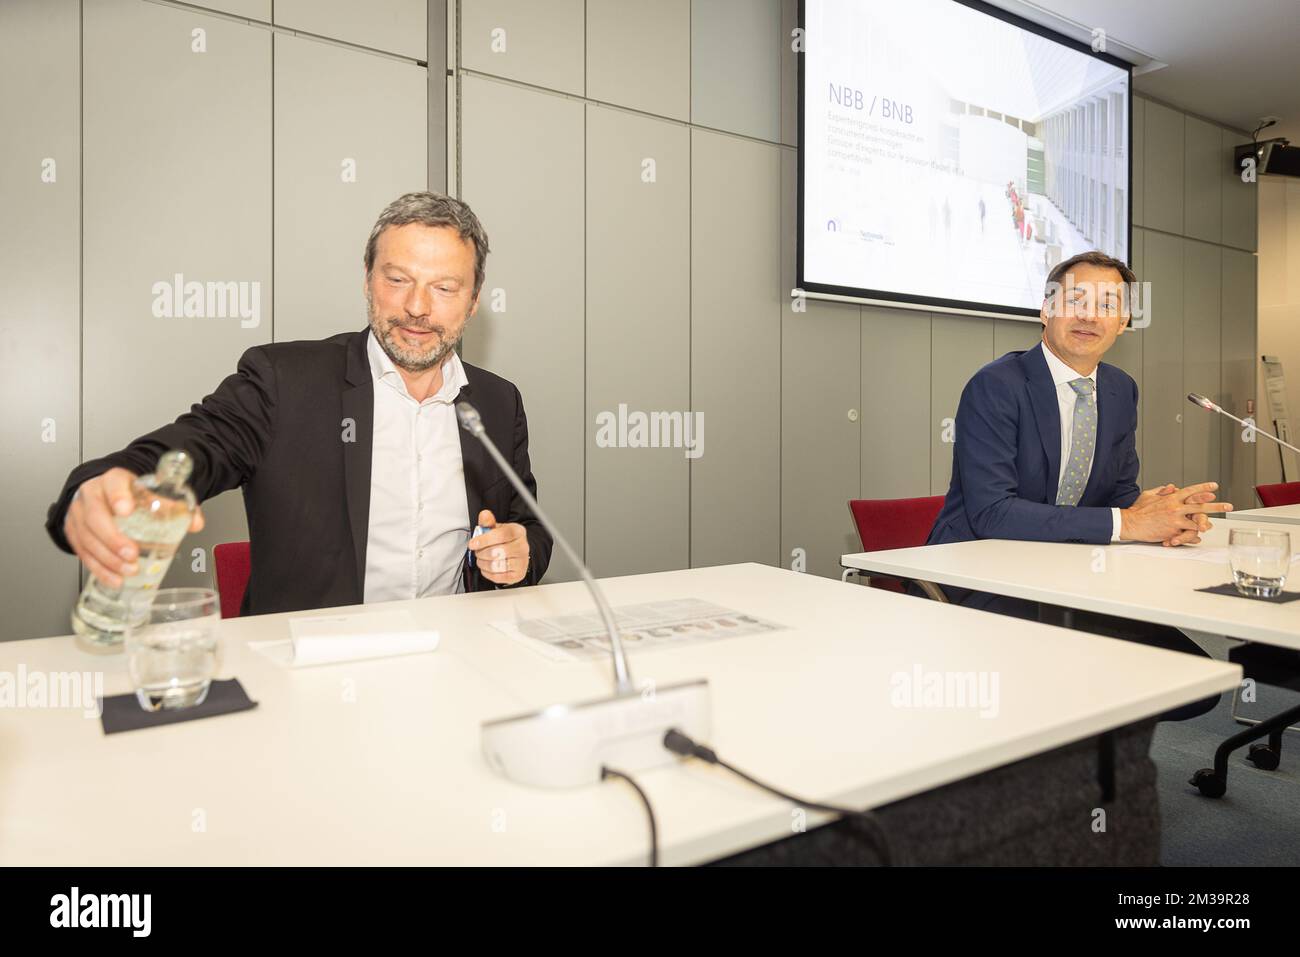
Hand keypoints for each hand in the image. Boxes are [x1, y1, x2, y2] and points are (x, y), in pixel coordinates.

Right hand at [64, 467, 204, 586]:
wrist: (104, 492)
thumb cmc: (130, 493)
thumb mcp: (151, 492)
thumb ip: (175, 505)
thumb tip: (195, 523)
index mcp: (113, 479)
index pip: (113, 483)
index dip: (118, 496)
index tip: (127, 509)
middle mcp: (92, 494)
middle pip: (95, 516)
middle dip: (113, 538)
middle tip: (131, 553)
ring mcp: (78, 514)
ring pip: (87, 538)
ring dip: (108, 558)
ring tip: (128, 570)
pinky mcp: (72, 532)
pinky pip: (82, 552)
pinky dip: (99, 568)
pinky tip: (114, 578)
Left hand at [467, 509, 528, 585]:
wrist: (517, 552)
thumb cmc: (505, 540)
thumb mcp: (497, 528)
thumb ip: (488, 522)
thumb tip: (484, 515)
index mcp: (518, 532)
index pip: (501, 535)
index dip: (484, 540)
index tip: (473, 544)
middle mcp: (523, 547)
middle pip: (498, 552)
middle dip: (482, 553)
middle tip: (478, 551)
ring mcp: (522, 562)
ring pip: (496, 566)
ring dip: (483, 563)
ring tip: (481, 559)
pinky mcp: (518, 575)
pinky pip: (497, 577)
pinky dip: (487, 572)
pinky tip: (487, 567)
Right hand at [1120, 481, 1230, 544]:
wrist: (1130, 523)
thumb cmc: (1138, 510)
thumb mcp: (1149, 495)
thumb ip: (1162, 490)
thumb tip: (1172, 487)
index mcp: (1171, 498)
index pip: (1191, 491)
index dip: (1204, 488)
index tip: (1214, 487)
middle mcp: (1176, 507)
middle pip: (1201, 506)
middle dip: (1217, 506)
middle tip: (1228, 506)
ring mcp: (1175, 520)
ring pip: (1197, 521)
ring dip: (1205, 524)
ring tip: (1211, 525)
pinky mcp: (1173, 531)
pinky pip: (1187, 534)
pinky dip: (1193, 535)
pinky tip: (1198, 536)